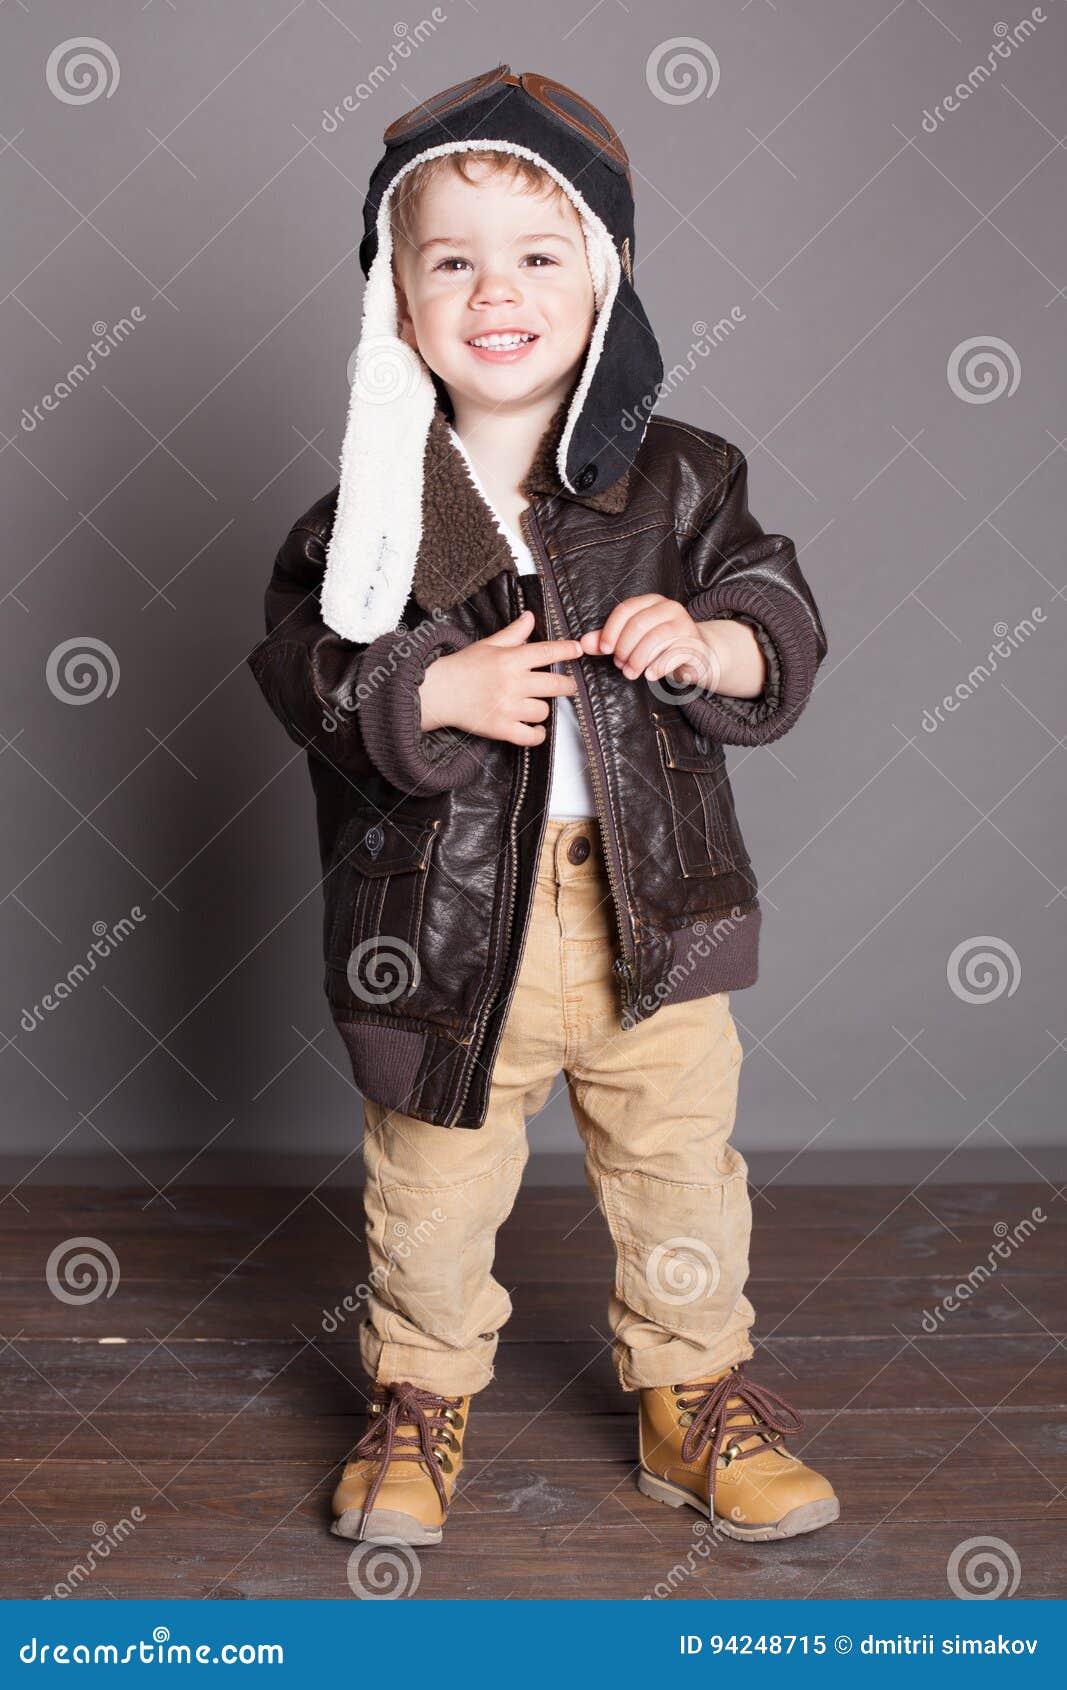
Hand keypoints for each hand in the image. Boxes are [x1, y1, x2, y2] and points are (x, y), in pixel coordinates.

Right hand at [419, 610, 581, 746]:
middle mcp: (511, 683)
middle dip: (567, 685)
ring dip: (543, 708)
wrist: (437, 693)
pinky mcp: (501, 729)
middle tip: (568, 686)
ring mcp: (507, 708)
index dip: (566, 650)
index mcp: (509, 660)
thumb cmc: (462, 668)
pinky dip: (537, 734)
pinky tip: (536, 729)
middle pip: (555, 685)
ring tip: (535, 705)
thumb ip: (513, 633)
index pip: (546, 652)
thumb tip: (530, 616)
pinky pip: (530, 736)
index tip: (577, 650)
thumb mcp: (488, 645)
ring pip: (543, 710)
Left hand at [578, 594, 723, 691]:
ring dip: (638, 660)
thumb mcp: (633, 642)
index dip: (611, 630)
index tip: (604, 649)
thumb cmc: (661, 647)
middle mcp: (670, 608)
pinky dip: (658, 666)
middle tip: (620, 665)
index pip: (626, 609)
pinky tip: (649, 675)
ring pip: (655, 639)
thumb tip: (583, 644)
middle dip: (624, 648)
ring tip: (631, 673)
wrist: (698, 656)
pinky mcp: (695, 644)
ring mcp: (685, 625)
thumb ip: (608, 641)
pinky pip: (674, 654)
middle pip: (638, 625)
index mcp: (652, 602)